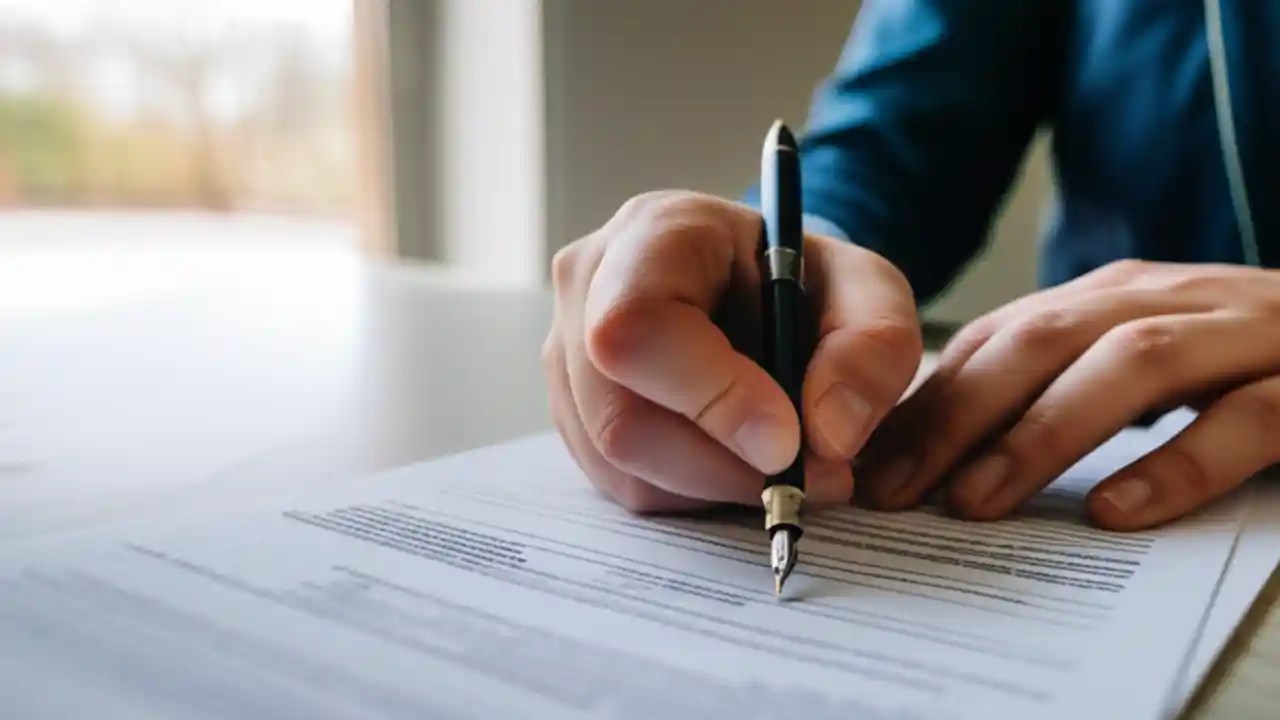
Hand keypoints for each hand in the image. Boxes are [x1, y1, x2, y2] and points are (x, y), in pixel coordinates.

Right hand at [543, 190, 921, 512]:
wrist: (760, 292)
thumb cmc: (805, 283)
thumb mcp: (870, 291)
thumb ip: (873, 348)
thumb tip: (828, 433)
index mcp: (653, 233)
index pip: (637, 326)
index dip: (709, 397)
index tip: (787, 441)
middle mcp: (587, 289)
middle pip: (620, 417)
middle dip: (724, 466)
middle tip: (810, 476)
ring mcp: (566, 356)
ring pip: (620, 464)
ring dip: (713, 487)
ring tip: (781, 463)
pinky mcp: (573, 413)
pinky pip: (620, 484)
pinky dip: (691, 493)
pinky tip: (735, 460)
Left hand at [857, 259, 1279, 530]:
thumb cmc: (1231, 360)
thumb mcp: (1130, 360)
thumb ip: (1051, 388)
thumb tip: (936, 451)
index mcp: (1110, 296)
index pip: (996, 337)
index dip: (925, 398)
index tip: (865, 463)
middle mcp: (1165, 301)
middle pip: (1040, 342)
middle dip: (954, 415)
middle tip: (893, 489)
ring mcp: (1242, 334)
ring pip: (1128, 367)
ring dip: (1040, 435)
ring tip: (975, 504)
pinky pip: (1245, 419)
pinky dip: (1177, 463)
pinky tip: (1117, 509)